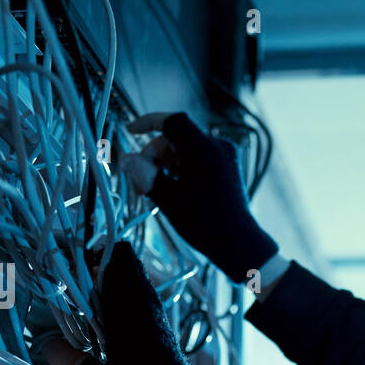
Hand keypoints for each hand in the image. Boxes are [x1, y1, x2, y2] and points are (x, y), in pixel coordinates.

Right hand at [66, 241, 203, 364]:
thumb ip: (71, 362)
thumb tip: (47, 347)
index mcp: (127, 309)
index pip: (113, 262)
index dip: (91, 252)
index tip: (69, 253)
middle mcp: (144, 304)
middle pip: (127, 262)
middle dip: (101, 260)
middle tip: (76, 270)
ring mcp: (156, 313)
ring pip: (136, 277)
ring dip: (114, 276)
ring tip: (90, 288)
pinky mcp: (162, 325)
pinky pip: (143, 295)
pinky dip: (126, 293)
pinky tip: (111, 311)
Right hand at [122, 111, 278, 283]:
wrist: (238, 243)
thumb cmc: (206, 224)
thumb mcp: (168, 198)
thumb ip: (144, 174)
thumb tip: (126, 159)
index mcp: (204, 149)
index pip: (171, 121)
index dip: (147, 123)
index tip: (131, 131)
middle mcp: (218, 147)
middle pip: (176, 138)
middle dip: (154, 156)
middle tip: (140, 179)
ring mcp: (225, 157)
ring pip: (185, 149)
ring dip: (165, 164)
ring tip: (154, 189)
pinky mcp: (227, 168)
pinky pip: (198, 159)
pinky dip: (181, 169)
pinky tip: (171, 188)